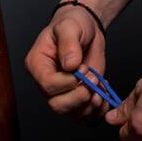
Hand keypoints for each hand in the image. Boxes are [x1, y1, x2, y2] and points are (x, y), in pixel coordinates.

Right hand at [24, 5, 109, 123]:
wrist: (86, 29)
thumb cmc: (73, 24)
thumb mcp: (69, 26)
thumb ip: (69, 43)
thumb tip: (70, 64)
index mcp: (38, 65)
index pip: (48, 85)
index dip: (68, 82)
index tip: (83, 67)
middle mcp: (47, 83)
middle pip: (57, 105)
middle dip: (80, 97)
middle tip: (94, 79)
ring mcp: (63, 93)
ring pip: (72, 115)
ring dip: (90, 105)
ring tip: (100, 86)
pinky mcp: (78, 98)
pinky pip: (85, 116)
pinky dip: (98, 110)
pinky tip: (104, 94)